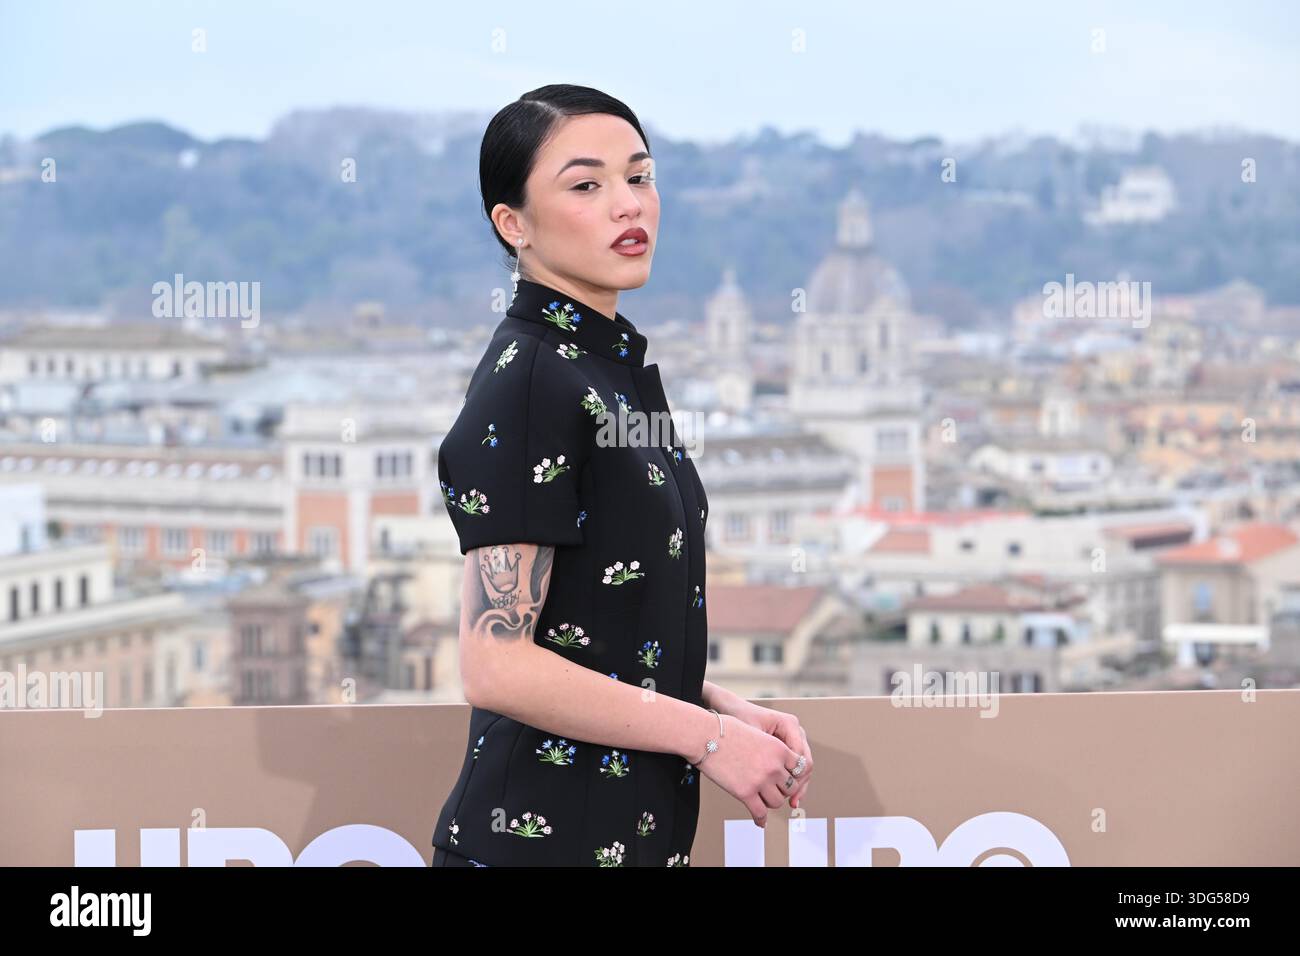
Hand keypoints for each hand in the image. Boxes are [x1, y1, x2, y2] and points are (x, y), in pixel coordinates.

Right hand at [693, 715, 807, 828]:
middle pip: (790, 787)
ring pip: (776, 802)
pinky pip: (760, 812)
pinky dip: (761, 818)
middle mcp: (773, 766)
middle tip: (775, 789)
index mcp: (779, 749)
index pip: (799, 768)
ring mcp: (760, 781)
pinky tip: (760, 820)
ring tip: (763, 800)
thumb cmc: (725, 730)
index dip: (794, 774)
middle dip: (783, 789)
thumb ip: (770, 748)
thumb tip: (773, 760)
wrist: (705, 735)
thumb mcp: (757, 733)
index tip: (788, 778)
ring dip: (771, 802)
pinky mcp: (745, 793)